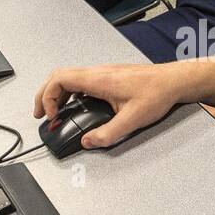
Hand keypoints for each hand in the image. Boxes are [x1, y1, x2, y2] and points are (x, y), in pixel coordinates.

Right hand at [33, 62, 184, 149]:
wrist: (174, 81)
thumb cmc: (157, 93)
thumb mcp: (132, 119)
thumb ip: (108, 134)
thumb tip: (88, 142)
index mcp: (98, 79)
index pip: (59, 80)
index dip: (47, 98)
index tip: (51, 116)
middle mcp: (98, 72)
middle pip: (58, 77)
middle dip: (45, 95)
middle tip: (40, 115)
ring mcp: (103, 73)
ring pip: (69, 78)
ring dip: (57, 94)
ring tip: (53, 112)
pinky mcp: (109, 76)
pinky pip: (81, 81)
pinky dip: (71, 93)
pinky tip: (75, 106)